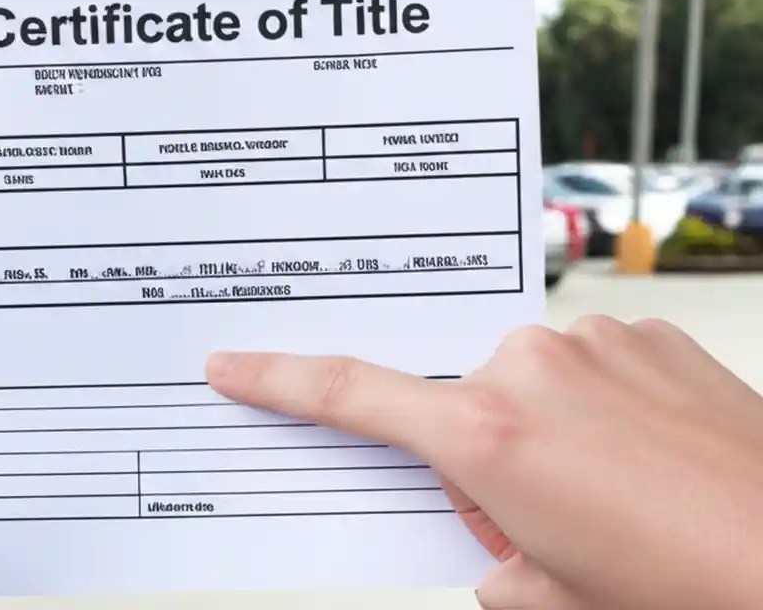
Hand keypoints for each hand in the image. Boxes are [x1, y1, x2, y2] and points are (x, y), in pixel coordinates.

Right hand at [207, 316, 762, 608]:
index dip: (280, 382)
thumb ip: (490, 556)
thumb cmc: (686, 586)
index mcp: (488, 438)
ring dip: (548, 431)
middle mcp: (529, 370)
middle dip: (482, 458)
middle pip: (457, 408)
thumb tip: (493, 531)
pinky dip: (599, 407)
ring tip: (618, 490)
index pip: (351, 397)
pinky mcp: (644, 335)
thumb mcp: (551, 596)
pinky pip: (587, 365)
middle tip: (549, 516)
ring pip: (527, 385)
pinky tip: (649, 454)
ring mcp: (592, 344)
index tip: (233, 366)